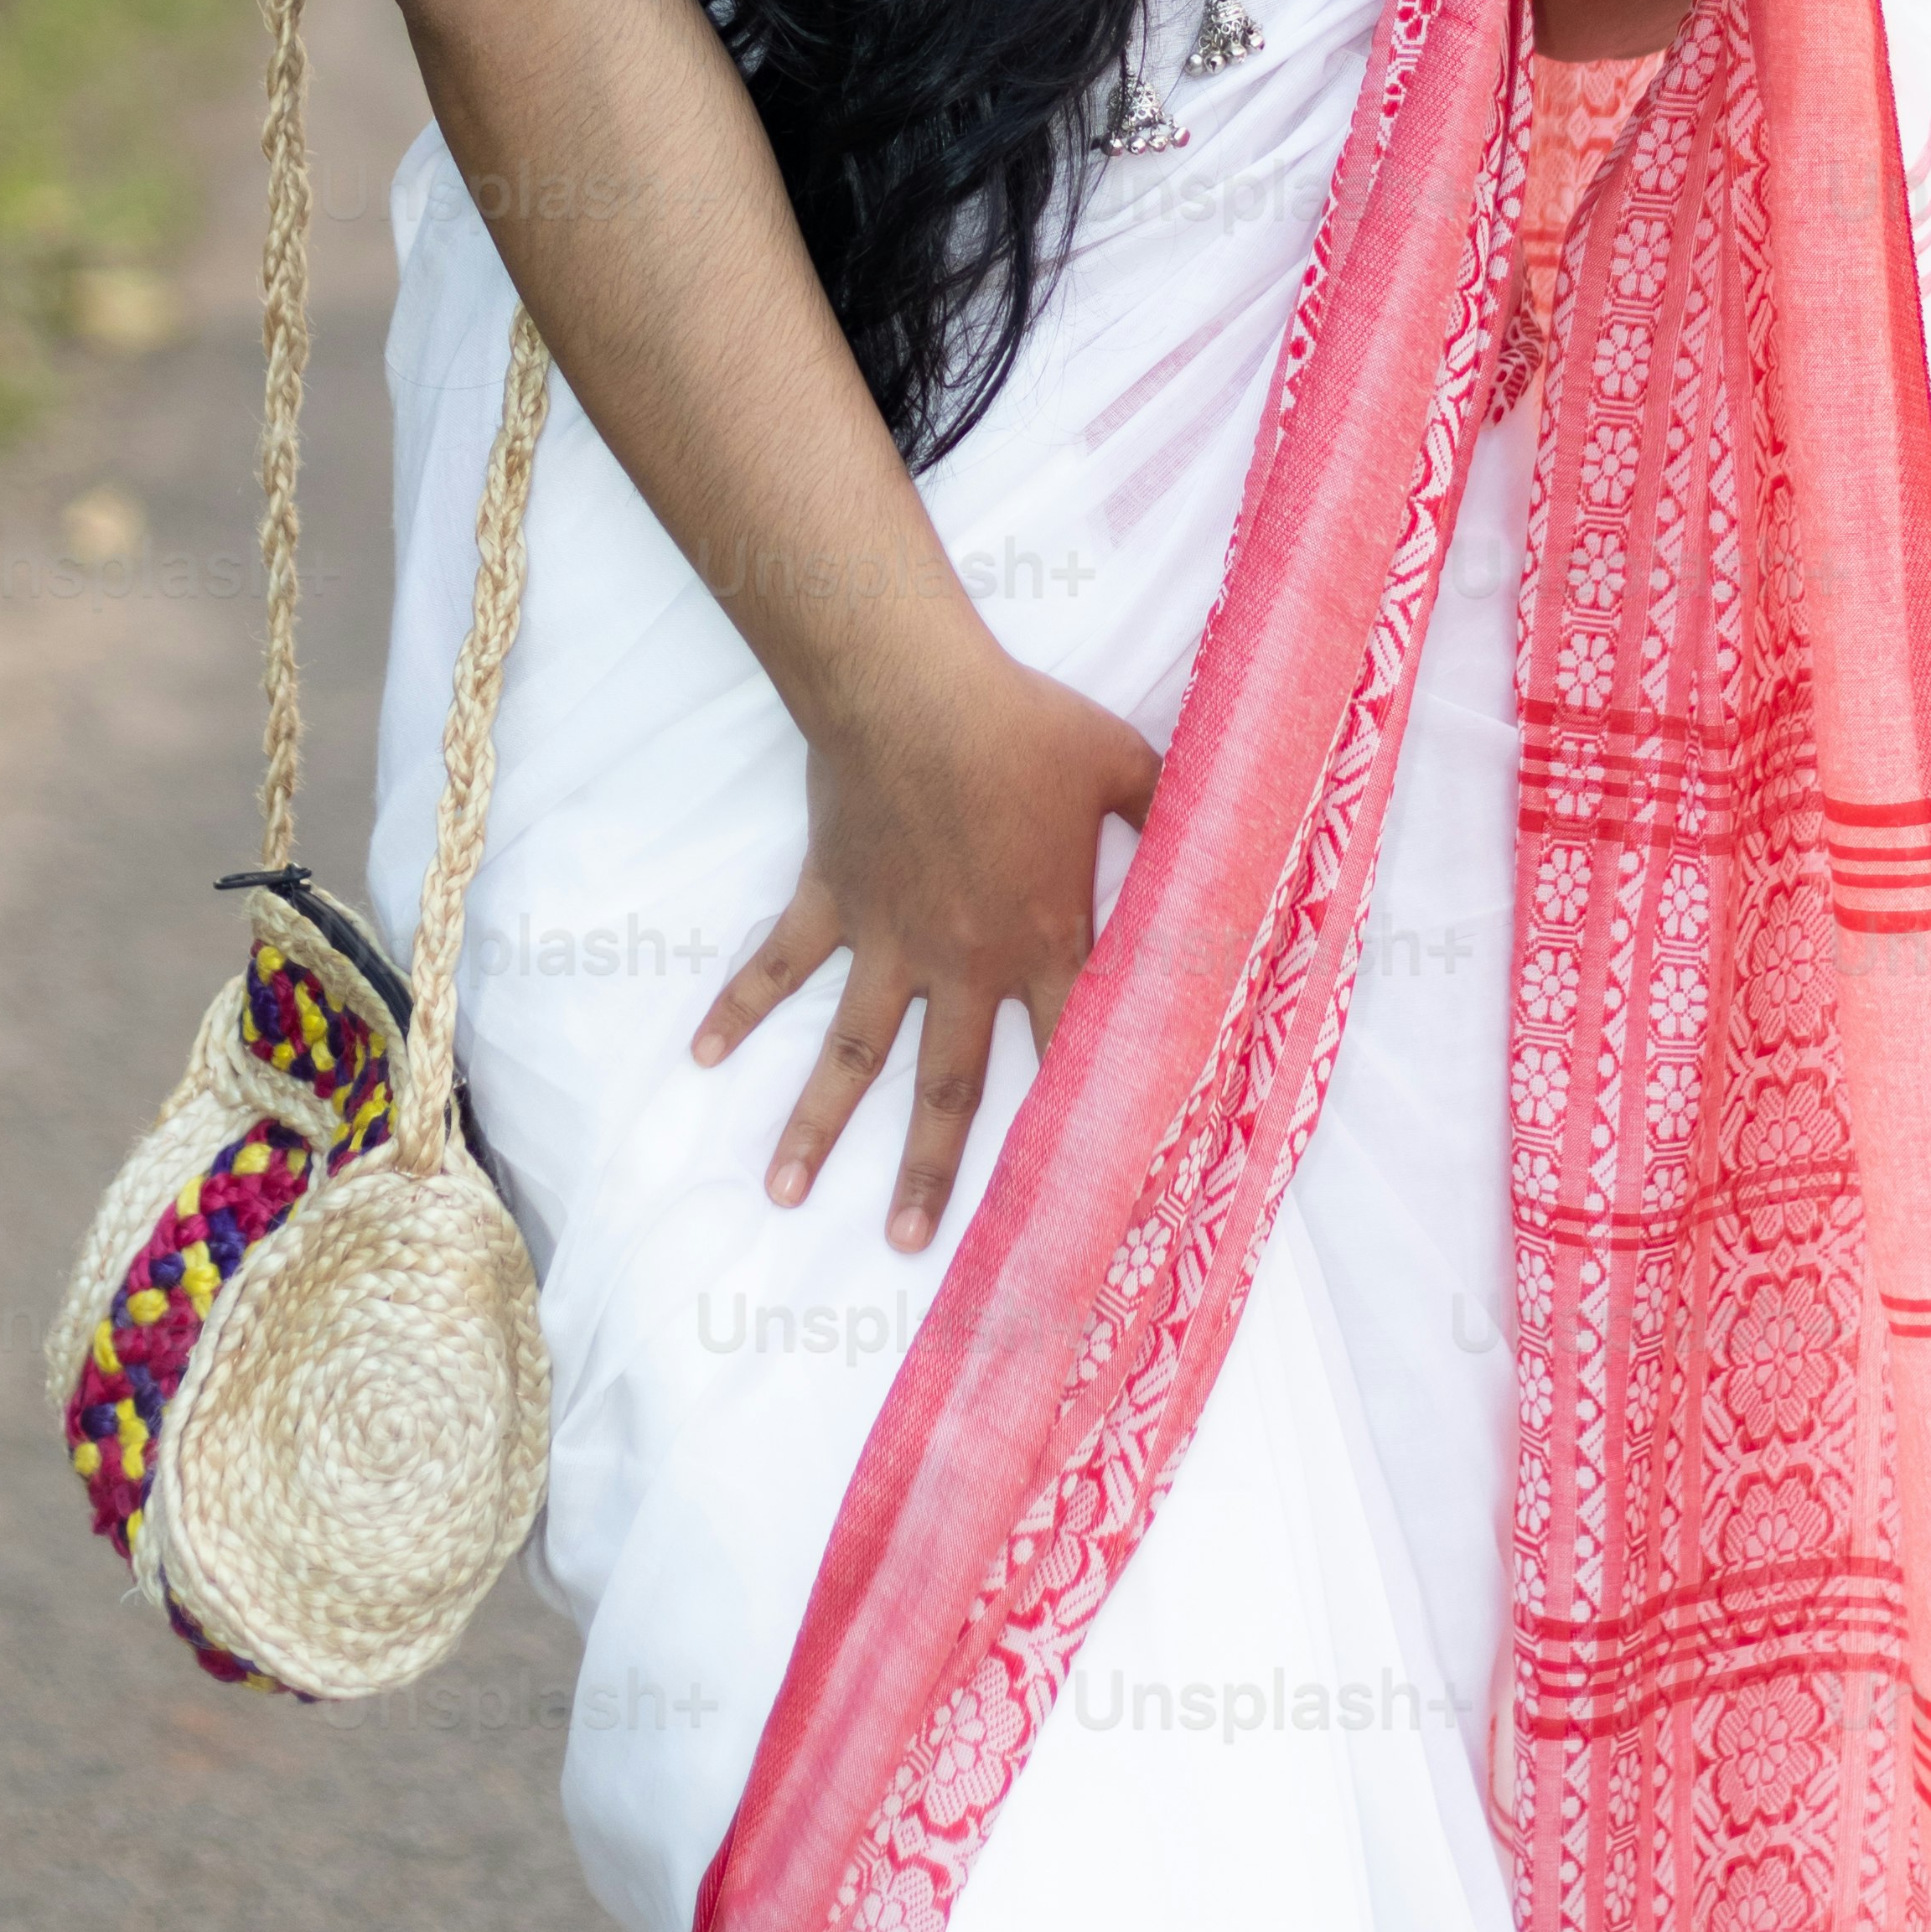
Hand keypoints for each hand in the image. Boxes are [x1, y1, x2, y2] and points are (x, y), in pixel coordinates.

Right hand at [689, 630, 1160, 1251]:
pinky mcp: (831, 900)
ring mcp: (886, 939)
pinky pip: (777, 965)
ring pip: (852, 1053)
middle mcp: (961, 961)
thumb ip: (1169, 814)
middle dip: (928, 1172)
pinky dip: (738, 1007)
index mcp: (1042, 939)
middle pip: (946, 1088)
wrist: (911, 688)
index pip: (1067, 1052)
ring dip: (817, 1125)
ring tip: (782, 1191)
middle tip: (908, 1243)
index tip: (1071, 1198)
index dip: (1078, 1123)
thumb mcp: (1122, 764)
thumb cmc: (1022, 725)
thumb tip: (1227, 833)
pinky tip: (703, 1054)